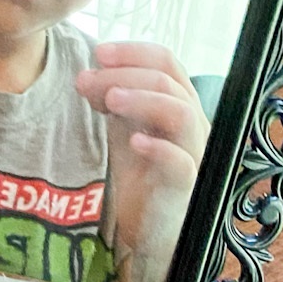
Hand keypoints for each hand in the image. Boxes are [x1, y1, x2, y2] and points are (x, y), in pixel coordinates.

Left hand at [74, 43, 209, 281]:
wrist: (149, 229)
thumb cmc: (141, 176)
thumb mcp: (123, 128)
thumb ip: (112, 100)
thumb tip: (87, 74)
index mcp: (179, 103)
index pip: (167, 62)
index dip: (133, 52)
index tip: (98, 54)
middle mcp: (194, 123)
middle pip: (170, 82)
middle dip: (126, 75)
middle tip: (88, 80)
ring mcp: (194, 154)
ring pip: (181, 113)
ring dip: (143, 99)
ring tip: (108, 101)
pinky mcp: (188, 186)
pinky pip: (182, 162)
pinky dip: (159, 148)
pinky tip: (134, 142)